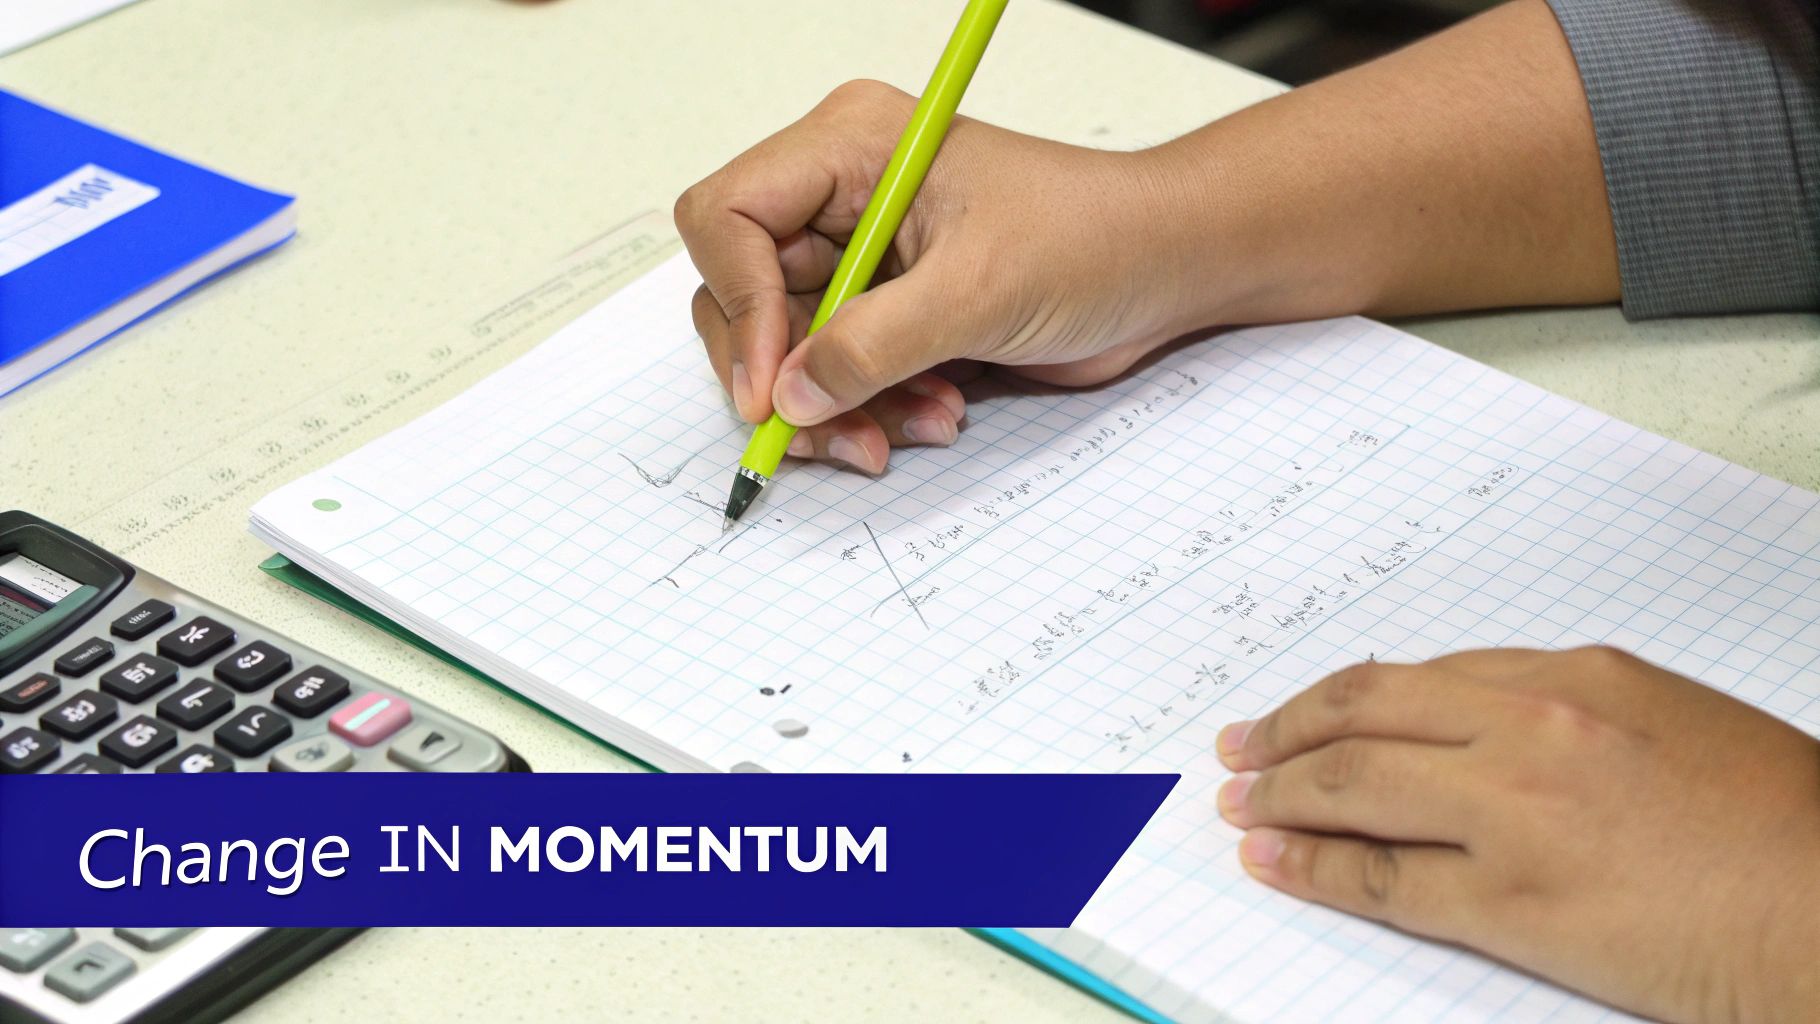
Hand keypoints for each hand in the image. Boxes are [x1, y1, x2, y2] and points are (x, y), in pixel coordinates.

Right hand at [674, 79, 1205, 472]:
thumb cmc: (1093, 241)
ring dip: (839, 406)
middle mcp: (839, 197)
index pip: (729, 218)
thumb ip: (874, 343)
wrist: (1164, 272)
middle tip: (828, 434)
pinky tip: (932, 415)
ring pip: (786, 351)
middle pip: (741, 296)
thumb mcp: (979, 291)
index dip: (738, 304)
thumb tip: (789, 395)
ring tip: (915, 425)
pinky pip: (835, 375)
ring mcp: (859, 258)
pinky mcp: (885, 310)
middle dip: (785, 375)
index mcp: (849, 149)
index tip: (771, 384)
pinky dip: (870, 411)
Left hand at [1216, 647, 1819, 1022]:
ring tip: (1239, 802)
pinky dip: (1313, 866)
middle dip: (1286, 730)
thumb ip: (1566, 714)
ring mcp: (1515, 813)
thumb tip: (1472, 728)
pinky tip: (1274, 861)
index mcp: (1576, 676)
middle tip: (1242, 747)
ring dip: (1279, 794)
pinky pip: (1382, 878)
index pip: (1420, 680)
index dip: (1346, 698)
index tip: (1307, 713)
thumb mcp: (1670, 723)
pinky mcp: (1513, 901)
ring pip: (1354, 786)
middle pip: (1365, 714)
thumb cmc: (1776, 823)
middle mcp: (1532, 727)